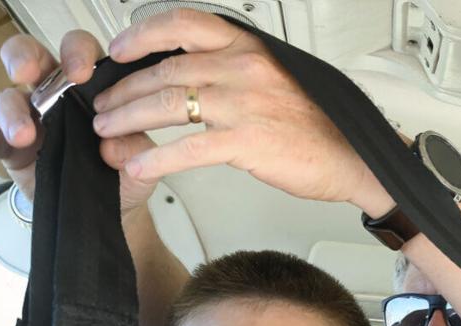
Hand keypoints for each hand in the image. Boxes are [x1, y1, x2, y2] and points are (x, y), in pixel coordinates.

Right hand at [0, 31, 157, 216]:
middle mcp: (55, 95)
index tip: (80, 72)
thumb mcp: (139, 163)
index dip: (77, 53)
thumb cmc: (122, 174)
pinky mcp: (10, 147)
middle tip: (27, 73)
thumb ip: (136, 150)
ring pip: (7, 98)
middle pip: (32, 57)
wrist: (108, 211)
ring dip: (10, 113)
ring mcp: (29, 119)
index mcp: (89, 87)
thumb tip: (116, 146)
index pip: (79, 52)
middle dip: (25, 58)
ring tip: (21, 136)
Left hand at [91, 8, 387, 210]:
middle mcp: (243, 68)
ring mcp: (244, 104)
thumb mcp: (277, 77)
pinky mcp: (247, 141)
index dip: (141, 35)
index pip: (181, 24)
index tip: (118, 50)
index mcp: (249, 48)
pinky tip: (139, 166)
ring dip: (129, 119)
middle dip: (124, 89)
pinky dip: (157, 158)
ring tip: (109, 131)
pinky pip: (188, 149)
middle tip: (105, 105)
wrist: (356, 157)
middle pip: (165, 69)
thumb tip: (196, 73)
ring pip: (168, 104)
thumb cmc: (320, 125)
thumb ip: (236, 69)